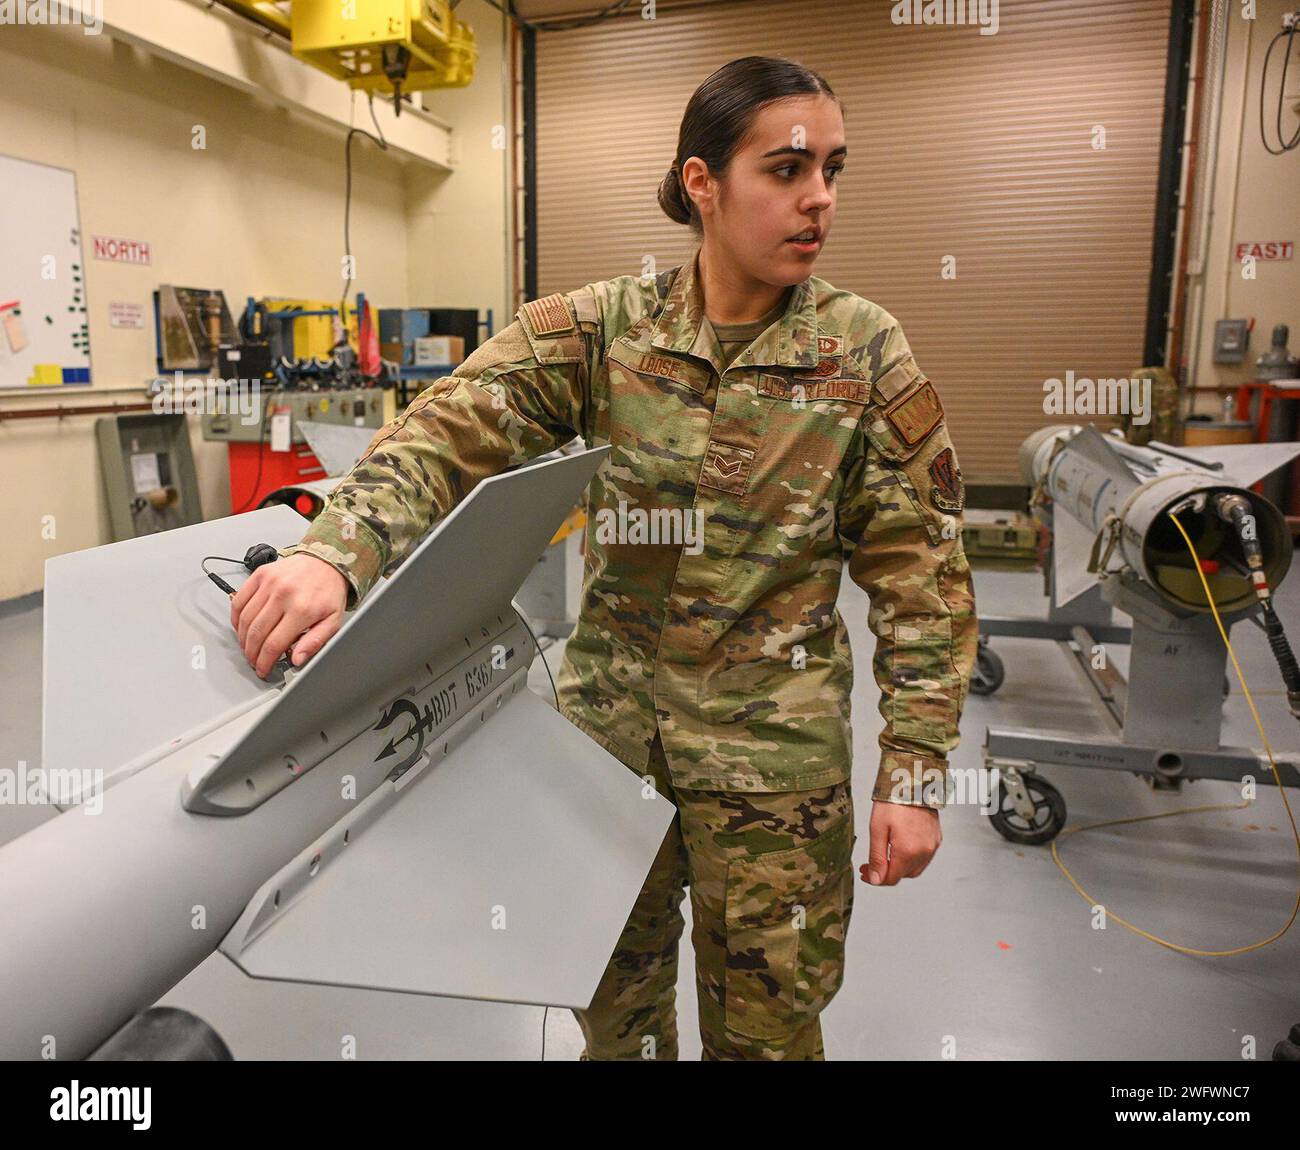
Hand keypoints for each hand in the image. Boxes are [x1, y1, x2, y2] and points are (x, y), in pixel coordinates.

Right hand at [230, 552, 347, 678]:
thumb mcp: (333, 621)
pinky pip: (239, 601)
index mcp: (302, 609)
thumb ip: (315, 642)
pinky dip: (236, 618)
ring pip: (245, 619)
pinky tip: (242, 627)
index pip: (274, 644)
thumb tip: (296, 659)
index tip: (262, 669)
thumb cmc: (328, 592)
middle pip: (256, 634)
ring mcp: (269, 583)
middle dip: (251, 654)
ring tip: (248, 648)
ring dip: (243, 639)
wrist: (326, 562)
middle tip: (253, 661)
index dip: (264, 662)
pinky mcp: (260, 575)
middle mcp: (283, 595)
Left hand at [862, 800, 941, 885]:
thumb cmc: (894, 800)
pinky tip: (899, 848)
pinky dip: (911, 858)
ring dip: (899, 867)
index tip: (864, 871)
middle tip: (870, 864)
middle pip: (903, 875)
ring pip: (914, 869)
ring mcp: (932, 846)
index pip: (891, 878)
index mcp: (907, 851)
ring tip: (884, 856)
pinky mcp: (936, 838)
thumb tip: (876, 880)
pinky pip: (923, 857)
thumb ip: (877, 857)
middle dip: (886, 873)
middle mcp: (924, 852)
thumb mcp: (877, 828)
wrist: (914, 781)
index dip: (875, 879)